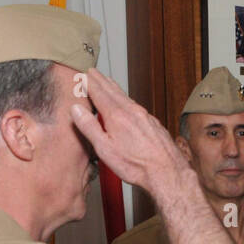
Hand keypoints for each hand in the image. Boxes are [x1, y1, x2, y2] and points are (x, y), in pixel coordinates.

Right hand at [70, 68, 193, 195]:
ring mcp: (144, 116)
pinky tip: (126, 103)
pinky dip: (126, 99)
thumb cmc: (137, 166)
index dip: (89, 82)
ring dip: (113, 87)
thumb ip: (89, 127)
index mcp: (116, 115)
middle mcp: (132, 111)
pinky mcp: (153, 123)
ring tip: (107, 82)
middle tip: (93, 72)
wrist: (168, 172)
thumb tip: (76, 109)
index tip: (82, 75)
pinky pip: (136, 105)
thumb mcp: (105, 149)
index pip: (98, 92)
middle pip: (113, 90)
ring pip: (125, 96)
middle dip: (101, 80)